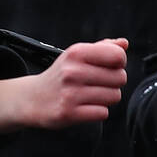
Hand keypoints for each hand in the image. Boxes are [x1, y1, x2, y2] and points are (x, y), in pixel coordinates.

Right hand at [0, 38, 128, 132]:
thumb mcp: (76, 55)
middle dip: (114, 82)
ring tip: (91, 95)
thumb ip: (102, 47)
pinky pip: (103, 113)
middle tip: (98, 84)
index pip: (118, 55)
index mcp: (76, 53)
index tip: (110, 67)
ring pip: (114, 96)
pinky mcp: (69, 113)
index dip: (119, 63)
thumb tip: (123, 44)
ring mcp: (70, 93)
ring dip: (107, 98)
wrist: (33, 98)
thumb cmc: (61, 75)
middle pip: (120, 78)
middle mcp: (72, 71)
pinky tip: (85, 107)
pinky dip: (98, 112)